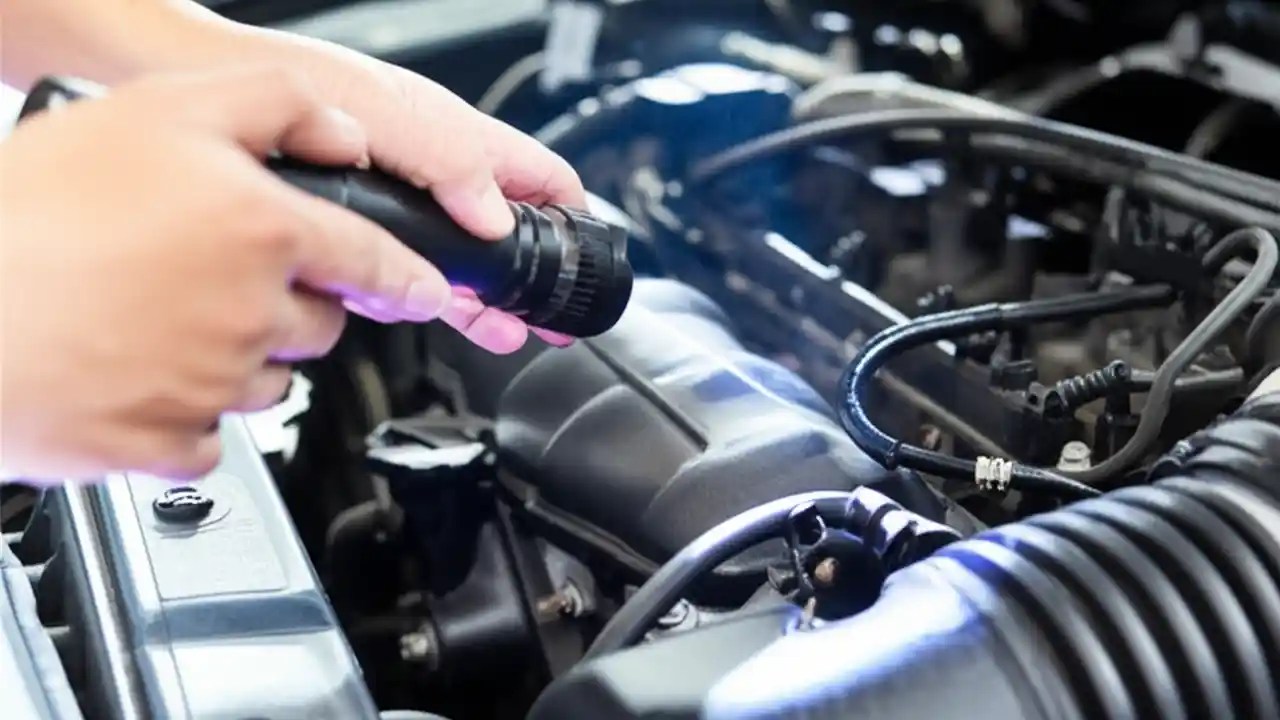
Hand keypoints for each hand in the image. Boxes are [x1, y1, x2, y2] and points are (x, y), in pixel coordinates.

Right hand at [0, 68, 451, 479]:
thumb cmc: (34, 210)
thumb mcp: (161, 109)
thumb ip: (273, 106)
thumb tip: (346, 134)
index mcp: (264, 234)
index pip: (376, 263)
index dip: (409, 278)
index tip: (427, 294)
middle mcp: (253, 317)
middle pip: (316, 324)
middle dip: (286, 303)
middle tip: (211, 277)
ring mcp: (213, 388)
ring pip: (267, 381)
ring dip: (237, 356)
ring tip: (157, 319)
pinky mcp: (165, 444)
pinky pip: (208, 437)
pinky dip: (186, 412)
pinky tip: (134, 372)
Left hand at [170, 14, 587, 352]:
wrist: (215, 103)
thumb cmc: (297, 85)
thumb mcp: (394, 117)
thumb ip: (454, 162)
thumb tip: (497, 218)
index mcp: (456, 137)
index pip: (539, 176)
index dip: (571, 214)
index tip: (588, 253)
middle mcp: (432, 175)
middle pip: (502, 234)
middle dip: (529, 278)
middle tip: (551, 320)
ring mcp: (398, 206)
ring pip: (455, 263)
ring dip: (479, 300)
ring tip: (503, 332)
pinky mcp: (359, 233)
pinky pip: (403, 275)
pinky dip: (421, 299)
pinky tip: (431, 313)